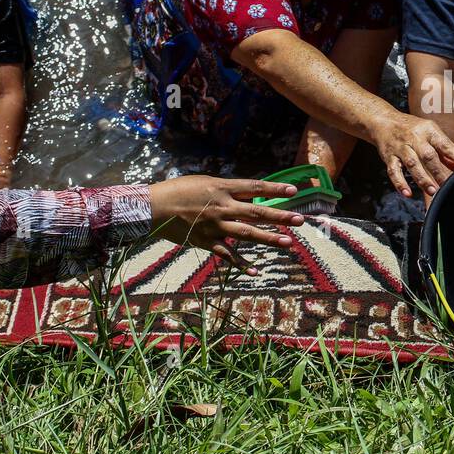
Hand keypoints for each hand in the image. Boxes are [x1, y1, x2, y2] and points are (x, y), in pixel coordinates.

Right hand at [147, 176, 305, 272]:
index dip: (274, 189)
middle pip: (256, 212)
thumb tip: (249, 197)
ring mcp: (215, 226)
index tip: (293, 191)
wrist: (153, 208)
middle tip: (300, 220)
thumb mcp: (205, 182)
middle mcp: (222, 207)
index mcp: (221, 188)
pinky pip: (227, 255)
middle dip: (279, 216)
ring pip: (246, 234)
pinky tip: (256, 271)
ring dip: (268, 239)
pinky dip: (241, 264)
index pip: (254, 187)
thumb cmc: (179, 190)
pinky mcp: (206, 241)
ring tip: (288, 243)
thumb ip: (227, 189)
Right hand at [370, 111, 453, 197]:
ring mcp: (400, 148)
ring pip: (412, 164)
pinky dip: (400, 183)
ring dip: (422, 179)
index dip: (453, 152)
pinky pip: (393, 171)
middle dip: (438, 171)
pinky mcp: (389, 157)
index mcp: (427, 130)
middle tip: (447, 184)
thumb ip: (444, 148)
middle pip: (427, 155)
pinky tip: (407, 193)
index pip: (442, 142)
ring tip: (432, 191)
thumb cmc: (412, 128)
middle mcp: (414, 138)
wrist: (383, 121)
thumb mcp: (430, 131)